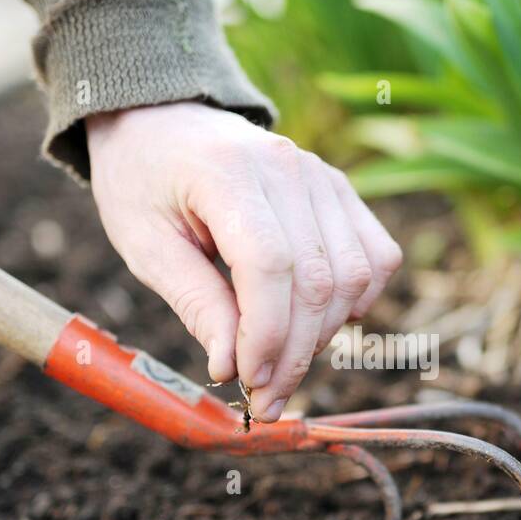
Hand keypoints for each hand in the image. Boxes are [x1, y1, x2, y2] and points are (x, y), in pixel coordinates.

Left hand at [86, 102, 401, 421]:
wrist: (162, 119)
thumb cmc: (145, 183)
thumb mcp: (145, 245)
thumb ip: (195, 303)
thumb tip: (230, 368)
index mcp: (227, 173)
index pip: (269, 265)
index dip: (266, 334)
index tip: (246, 382)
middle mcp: (287, 167)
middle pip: (317, 280)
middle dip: (294, 354)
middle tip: (264, 400)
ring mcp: (322, 176)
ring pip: (353, 276)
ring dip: (324, 336)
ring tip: (282, 364)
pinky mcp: (340, 190)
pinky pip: (375, 257)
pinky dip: (357, 301)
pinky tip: (319, 324)